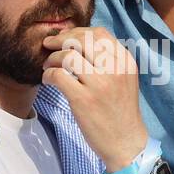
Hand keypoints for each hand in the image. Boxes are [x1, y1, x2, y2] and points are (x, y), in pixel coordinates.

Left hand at [42, 27, 147, 168]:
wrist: (126, 142)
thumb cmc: (120, 111)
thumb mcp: (124, 79)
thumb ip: (109, 60)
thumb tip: (80, 41)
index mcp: (125, 61)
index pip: (99, 32)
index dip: (77, 31)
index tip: (65, 38)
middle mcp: (115, 69)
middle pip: (82, 39)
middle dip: (61, 39)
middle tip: (49, 45)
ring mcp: (99, 84)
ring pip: (68, 55)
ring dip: (52, 58)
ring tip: (48, 66)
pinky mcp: (84, 99)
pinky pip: (59, 75)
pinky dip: (48, 74)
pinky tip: (48, 80)